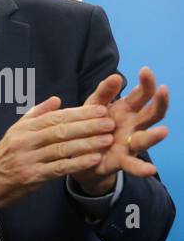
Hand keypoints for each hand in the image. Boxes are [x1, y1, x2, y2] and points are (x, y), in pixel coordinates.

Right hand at [0, 96, 113, 227]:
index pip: (55, 117)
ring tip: (107, 139)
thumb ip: (36, 115)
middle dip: (88, 126)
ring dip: (87, 144)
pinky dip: (77, 163)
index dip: (79, 114)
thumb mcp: (14, 133)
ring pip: (62, 149)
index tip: (100, 110)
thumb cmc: (4, 159)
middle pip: (61, 131)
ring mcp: (27, 160)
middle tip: (110, 123)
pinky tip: (93, 159)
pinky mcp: (31, 177)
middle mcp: (24, 142)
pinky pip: (58, 168)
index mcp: (23, 129)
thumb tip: (57, 100)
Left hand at [70, 68, 169, 194]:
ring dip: (155, 136)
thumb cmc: (89, 126)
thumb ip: (103, 93)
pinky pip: (133, 165)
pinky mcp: (121, 160)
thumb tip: (116, 76)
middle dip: (159, 102)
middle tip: (162, 90)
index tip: (145, 70)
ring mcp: (130, 143)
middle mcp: (134, 126)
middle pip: (152, 114)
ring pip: (146, 139)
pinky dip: (142, 168)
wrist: (77, 155)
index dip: (146, 82)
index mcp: (127, 110)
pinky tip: (150, 170)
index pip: (142, 94)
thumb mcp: (92, 106)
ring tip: (163, 131)